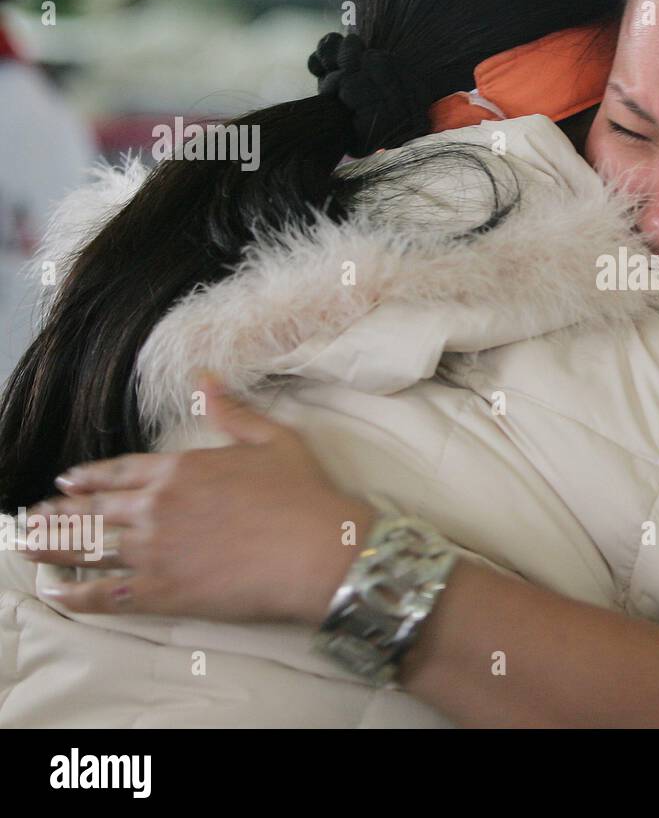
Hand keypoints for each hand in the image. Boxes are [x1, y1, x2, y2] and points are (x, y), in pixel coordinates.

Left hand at [24, 377, 375, 622]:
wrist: (316, 549)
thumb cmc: (302, 495)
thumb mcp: (272, 440)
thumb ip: (231, 411)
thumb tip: (204, 377)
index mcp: (179, 469)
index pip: (119, 471)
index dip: (89, 476)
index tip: (66, 480)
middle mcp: (155, 507)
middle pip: (93, 509)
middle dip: (59, 512)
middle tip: (32, 517)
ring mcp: (154, 551)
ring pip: (88, 547)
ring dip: (52, 547)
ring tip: (27, 546)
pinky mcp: (162, 591)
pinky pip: (105, 595)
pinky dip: (75, 595)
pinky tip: (55, 593)